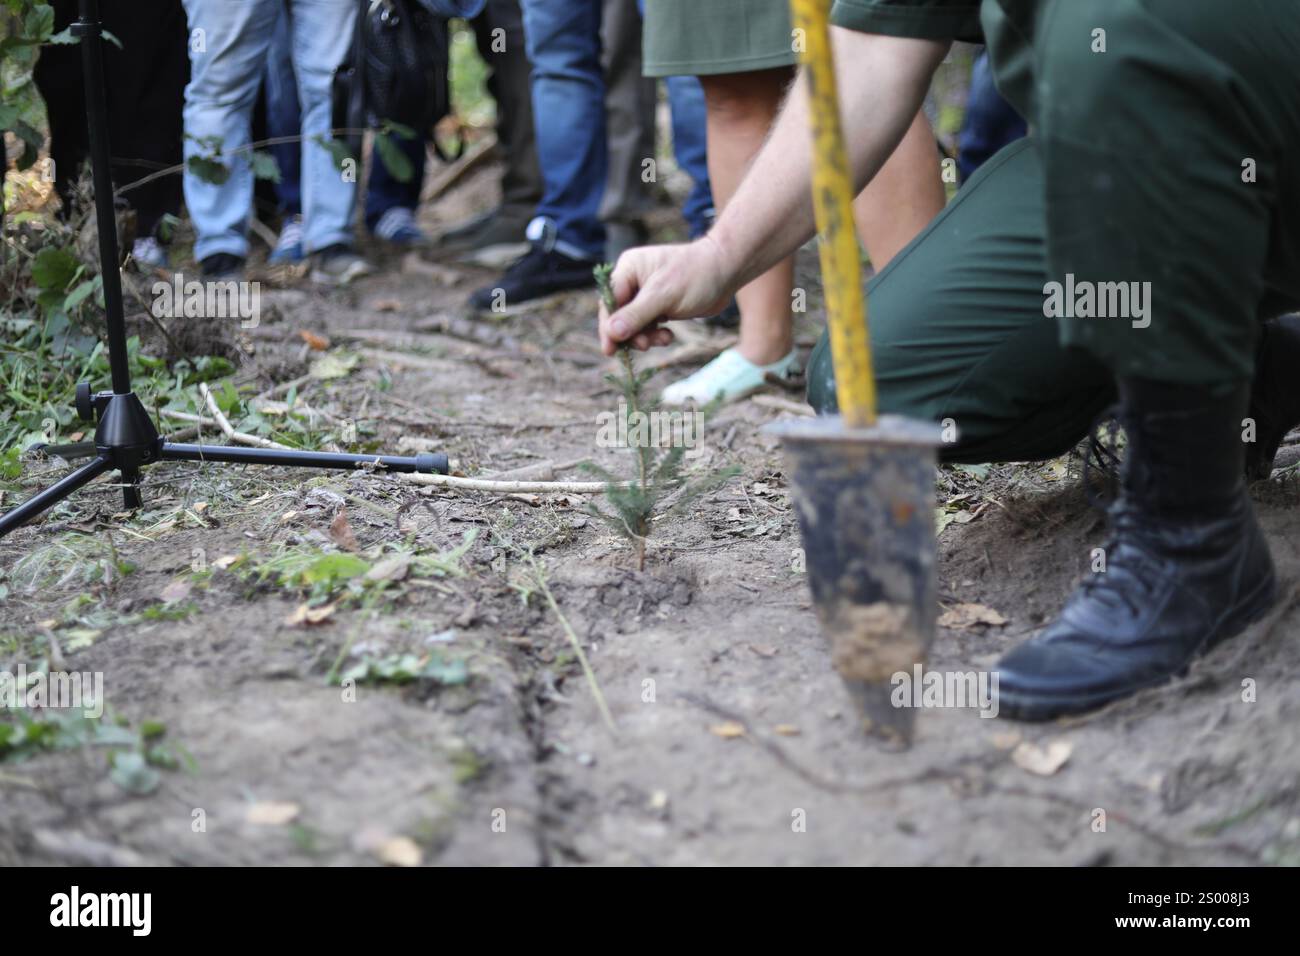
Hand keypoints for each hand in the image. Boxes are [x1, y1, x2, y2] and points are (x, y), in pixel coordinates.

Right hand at [598, 236, 734, 355]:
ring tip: (663, 339)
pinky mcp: (659, 305)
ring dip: (645, 336)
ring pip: (634, 324)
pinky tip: (668, 336)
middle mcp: (634, 279)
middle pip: (619, 315)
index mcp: (629, 268)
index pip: (609, 301)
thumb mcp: (664, 296)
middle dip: (630, 333)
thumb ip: (636, 315)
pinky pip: (648, 325)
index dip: (608, 326)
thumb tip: (611, 332)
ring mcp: (647, 293)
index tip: (609, 350)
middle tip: (644, 346)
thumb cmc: (696, 276)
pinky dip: (655, 334)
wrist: (727, 272)